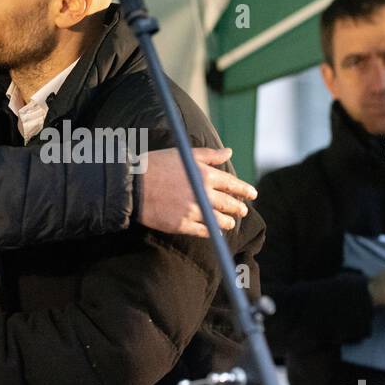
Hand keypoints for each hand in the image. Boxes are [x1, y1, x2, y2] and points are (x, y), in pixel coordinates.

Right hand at [140, 147, 257, 237]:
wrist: (132, 186)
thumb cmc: (156, 165)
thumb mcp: (184, 153)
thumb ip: (209, 155)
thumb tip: (229, 152)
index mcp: (205, 173)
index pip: (232, 184)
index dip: (245, 190)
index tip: (252, 194)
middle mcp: (203, 193)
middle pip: (229, 203)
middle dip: (239, 207)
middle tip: (243, 210)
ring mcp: (193, 211)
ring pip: (219, 220)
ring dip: (228, 222)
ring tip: (231, 223)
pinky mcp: (182, 225)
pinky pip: (204, 231)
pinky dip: (212, 232)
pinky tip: (216, 232)